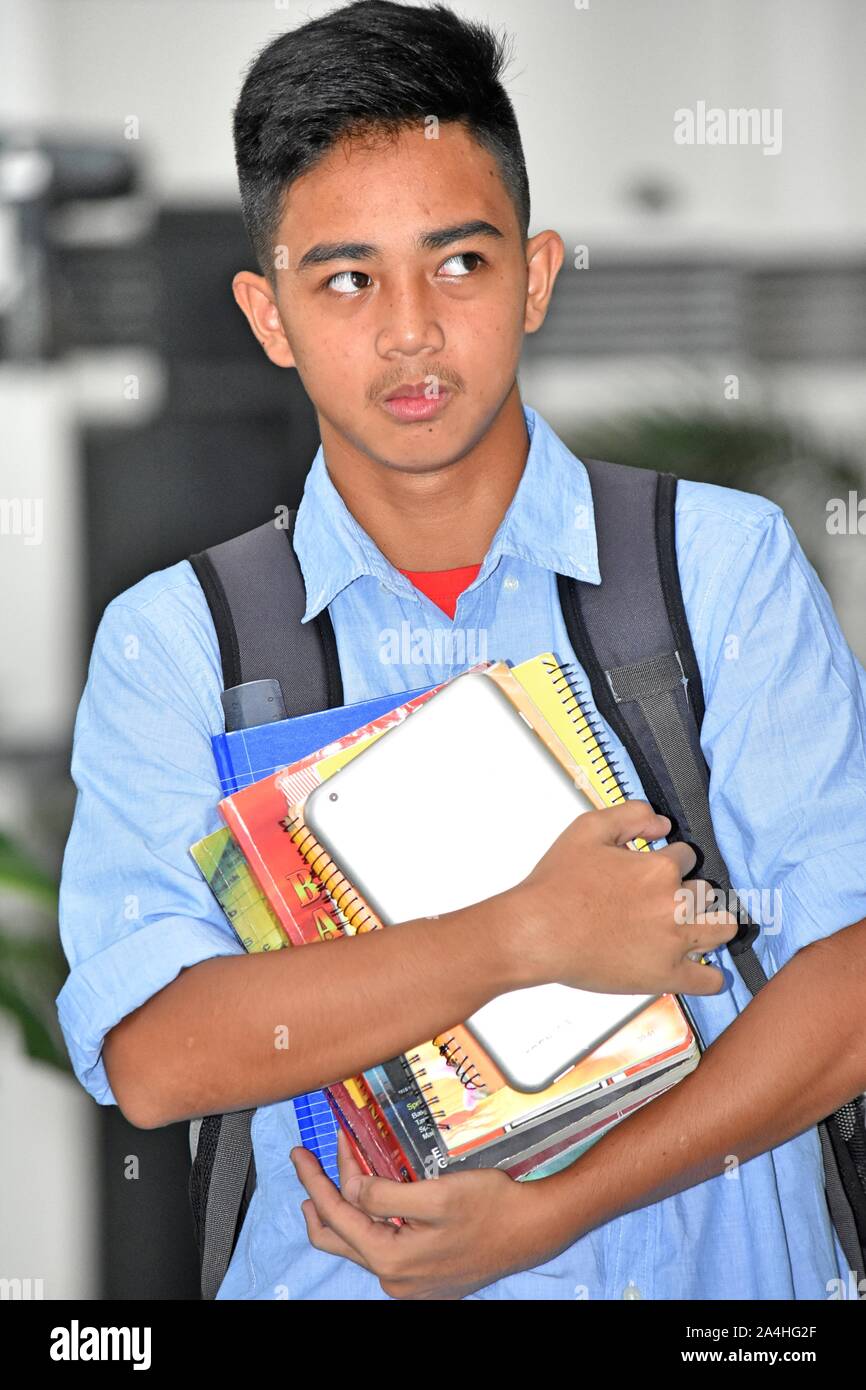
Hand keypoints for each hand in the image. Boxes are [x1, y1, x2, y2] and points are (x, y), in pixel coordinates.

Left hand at [291, 1130, 568, 1299]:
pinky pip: (382, 1248)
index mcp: (392, 1260)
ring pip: (358, 1244)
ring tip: (333, 1178)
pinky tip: (370, 1200)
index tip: (301, 1153)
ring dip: (342, 1208)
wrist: (534, 1229)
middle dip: (318, 1196)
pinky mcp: (424, 1276)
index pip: (337, 1217)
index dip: (315, 1181)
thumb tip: (351, 1189)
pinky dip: (368, 1221)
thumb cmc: (492, 1207)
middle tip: (308, 1161)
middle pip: (337, 1237)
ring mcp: (410, 1283)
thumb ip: (385, 1194)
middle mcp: (396, 1280)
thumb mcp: (436, 1193)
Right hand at [503, 799, 737, 996]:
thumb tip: (663, 823)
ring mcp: (673, 942)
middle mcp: (674, 903)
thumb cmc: (556, 884)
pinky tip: (704, 971)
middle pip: (707, 892)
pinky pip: (708, 979)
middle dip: (691, 892)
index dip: (672, 861)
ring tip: (699, 927)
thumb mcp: (588, 829)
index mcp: (659, 868)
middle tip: (669, 901)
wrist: (536, 932)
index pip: (686, 856)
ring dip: (713, 924)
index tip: (656, 871)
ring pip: (722, 928)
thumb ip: (631, 815)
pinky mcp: (665, 975)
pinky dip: (712, 976)